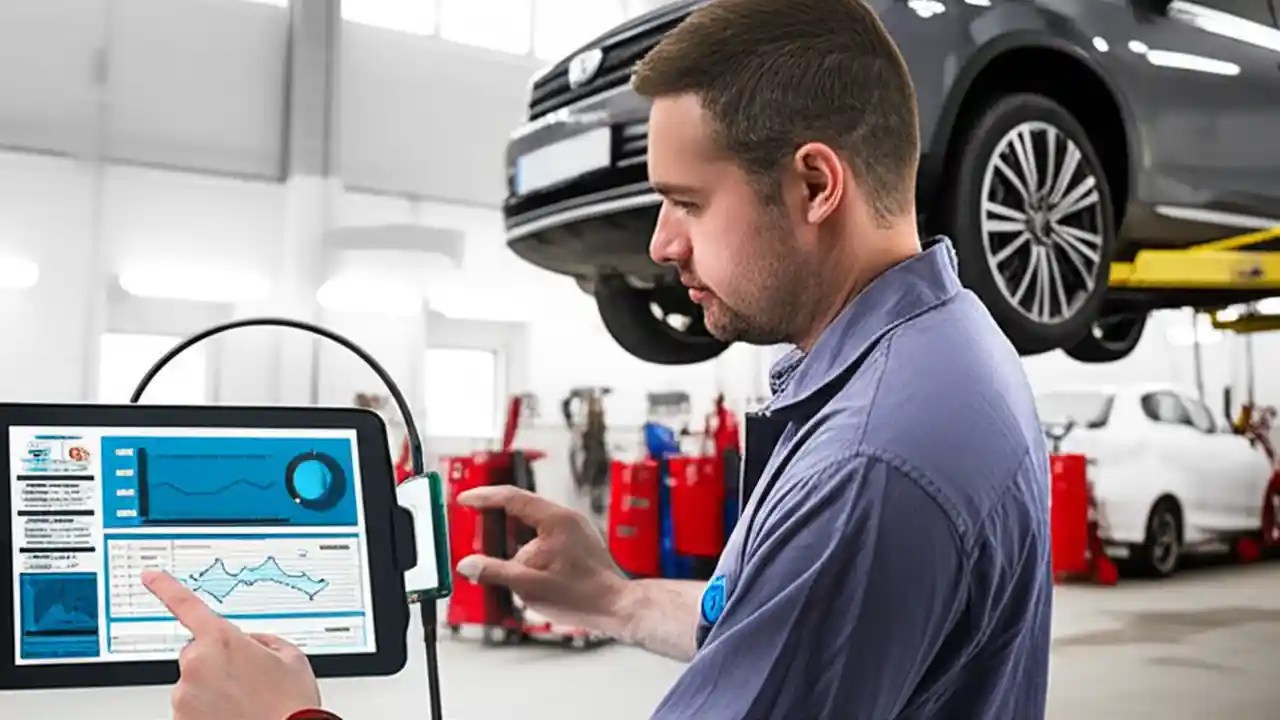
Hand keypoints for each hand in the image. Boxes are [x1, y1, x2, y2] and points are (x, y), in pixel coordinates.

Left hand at [142, 570, 323, 719]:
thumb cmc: (290, 703)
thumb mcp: (291, 657)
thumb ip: (264, 641)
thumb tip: (250, 643)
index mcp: (222, 639)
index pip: (186, 605)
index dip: (164, 587)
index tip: (150, 574)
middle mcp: (197, 664)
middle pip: (196, 652)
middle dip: (215, 659)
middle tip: (245, 678)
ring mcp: (185, 695)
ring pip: (194, 682)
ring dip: (212, 688)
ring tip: (244, 702)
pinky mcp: (181, 719)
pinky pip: (190, 708)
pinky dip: (207, 710)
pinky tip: (233, 714)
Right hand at [455, 486, 631, 634]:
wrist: (616, 607)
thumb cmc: (582, 595)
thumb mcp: (530, 586)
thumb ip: (495, 572)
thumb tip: (467, 565)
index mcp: (555, 520)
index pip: (512, 497)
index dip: (484, 497)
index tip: (465, 500)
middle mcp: (566, 519)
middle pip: (521, 510)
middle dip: (497, 524)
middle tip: (478, 536)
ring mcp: (573, 530)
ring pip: (532, 527)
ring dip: (513, 541)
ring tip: (502, 562)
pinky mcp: (576, 544)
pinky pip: (544, 538)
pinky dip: (528, 549)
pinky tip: (524, 570)